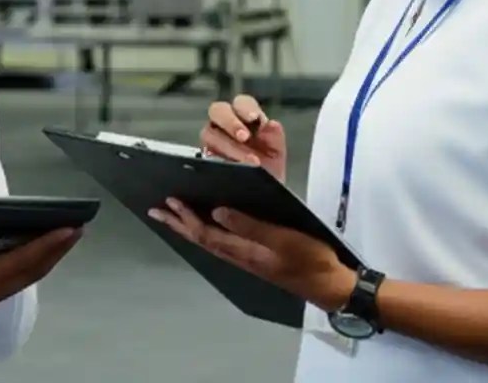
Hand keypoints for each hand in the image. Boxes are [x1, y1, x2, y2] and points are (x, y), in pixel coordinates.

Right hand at [0, 228, 81, 338]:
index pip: (26, 257)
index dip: (48, 243)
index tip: (68, 229)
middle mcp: (2, 283)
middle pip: (39, 265)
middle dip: (60, 247)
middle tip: (80, 227)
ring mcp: (3, 289)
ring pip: (37, 271)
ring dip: (55, 255)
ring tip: (69, 237)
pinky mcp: (0, 291)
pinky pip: (29, 275)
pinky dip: (43, 262)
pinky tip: (46, 254)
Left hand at [149, 198, 353, 311]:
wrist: (330, 285)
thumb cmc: (309, 259)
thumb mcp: (282, 239)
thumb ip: (250, 226)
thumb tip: (217, 212)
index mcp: (243, 251)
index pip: (205, 233)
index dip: (186, 218)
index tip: (169, 202)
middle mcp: (239, 256)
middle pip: (202, 239)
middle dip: (179, 224)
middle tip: (157, 210)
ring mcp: (247, 259)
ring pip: (210, 242)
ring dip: (190, 228)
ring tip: (174, 217)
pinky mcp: (257, 258)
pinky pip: (223, 244)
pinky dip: (209, 233)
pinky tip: (209, 227)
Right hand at [200, 95, 286, 182]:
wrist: (261, 196)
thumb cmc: (267, 169)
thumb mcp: (276, 155)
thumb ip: (275, 138)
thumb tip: (271, 124)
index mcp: (244, 117)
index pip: (241, 102)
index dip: (245, 107)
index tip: (255, 118)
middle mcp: (224, 125)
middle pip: (218, 110)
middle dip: (231, 122)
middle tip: (244, 137)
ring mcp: (212, 141)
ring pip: (209, 133)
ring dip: (229, 145)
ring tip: (248, 162)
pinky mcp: (205, 158)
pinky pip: (205, 154)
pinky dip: (219, 159)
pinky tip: (233, 168)